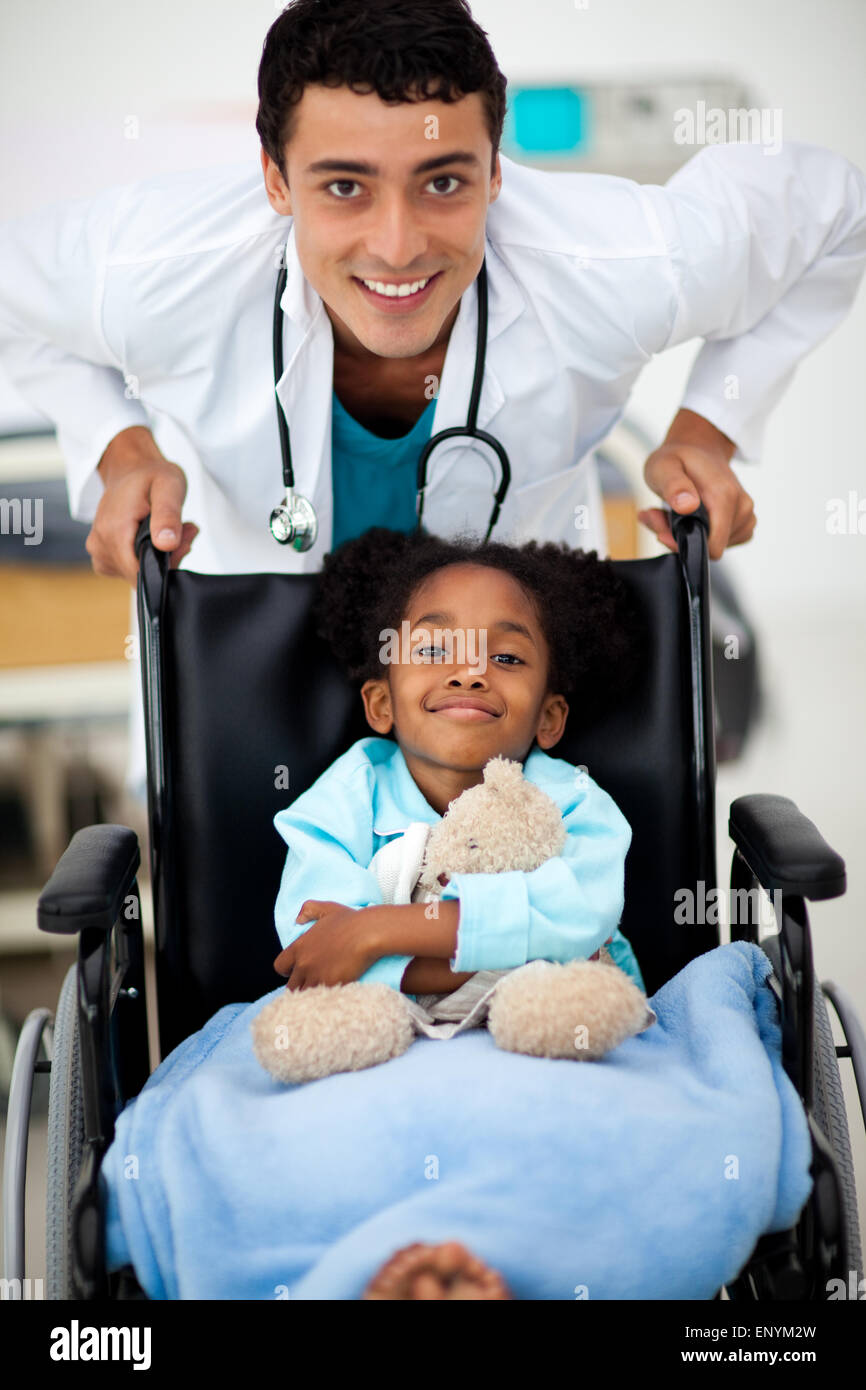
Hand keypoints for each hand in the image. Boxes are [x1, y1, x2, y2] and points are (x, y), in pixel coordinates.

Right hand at [86, 426, 198, 584]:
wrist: (130, 469)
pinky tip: (157, 537)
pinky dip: (148, 558)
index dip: (166, 565)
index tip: (181, 541)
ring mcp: (99, 552)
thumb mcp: (168, 486)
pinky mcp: (103, 556)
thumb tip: (167, 544)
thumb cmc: (150, 476)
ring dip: (162, 557)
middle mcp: (100, 545)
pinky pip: (130, 569)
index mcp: (113, 530)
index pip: (140, 574)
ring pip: (137, 573)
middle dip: (168, 558)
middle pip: (140, 574)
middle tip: (183, 530)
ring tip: (171, 529)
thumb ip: (168, 515)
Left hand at [273, 900, 379, 989]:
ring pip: (305, 995)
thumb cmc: (351, 920)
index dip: (288, 971)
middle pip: (292, 987)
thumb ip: (308, 910)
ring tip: (323, 991)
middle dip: (301, 986)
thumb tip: (297, 919)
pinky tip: (333, 994)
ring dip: (313, 994)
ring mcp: (317, 977)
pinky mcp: (331, 986)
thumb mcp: (327, 908)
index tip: (298, 971)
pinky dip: (325, 998)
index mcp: (299, 947)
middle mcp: (304, 964)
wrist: (369, 933)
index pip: (280, 967)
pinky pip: (321, 999)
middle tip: (314, 983)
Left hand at [638, 412, 755, 560]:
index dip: (684, 545)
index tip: (663, 529)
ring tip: (673, 513)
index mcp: (725, 496)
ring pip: (714, 547)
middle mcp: (742, 507)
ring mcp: (746, 516)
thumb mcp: (664, 467)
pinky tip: (688, 518)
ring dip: (689, 536)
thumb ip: (674, 486)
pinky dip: (702, 535)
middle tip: (661, 516)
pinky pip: (721, 543)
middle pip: (711, 548)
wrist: (698, 448)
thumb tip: (687, 506)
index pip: (712, 547)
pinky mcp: (743, 524)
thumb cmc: (679, 458)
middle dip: (682, 538)